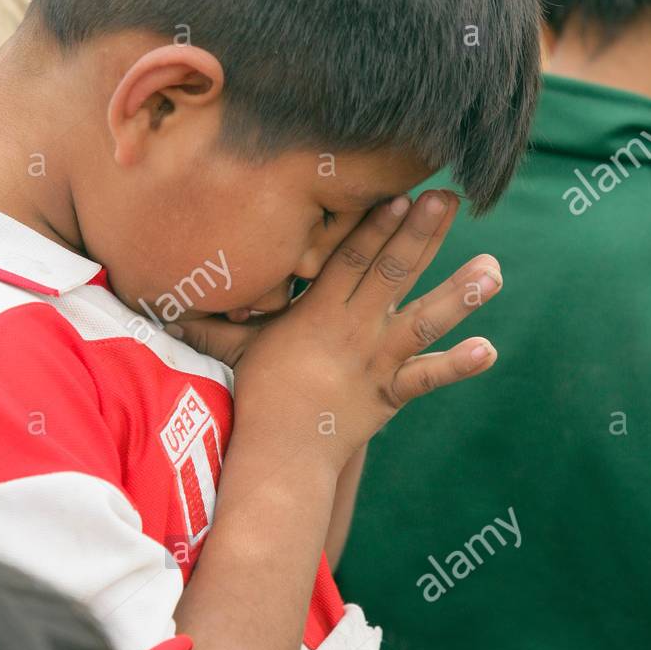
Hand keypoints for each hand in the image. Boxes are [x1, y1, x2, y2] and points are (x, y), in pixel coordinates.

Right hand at [180, 190, 501, 473]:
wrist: (275, 455)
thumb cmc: (253, 397)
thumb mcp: (232, 350)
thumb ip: (207, 321)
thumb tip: (157, 303)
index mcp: (318, 314)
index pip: (349, 260)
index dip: (374, 225)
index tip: (399, 194)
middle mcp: (352, 332)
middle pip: (390, 274)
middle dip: (421, 235)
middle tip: (449, 199)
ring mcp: (375, 363)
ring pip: (421, 322)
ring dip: (457, 295)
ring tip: (493, 270)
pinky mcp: (390, 396)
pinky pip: (427, 379)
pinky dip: (458, 366)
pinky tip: (490, 351)